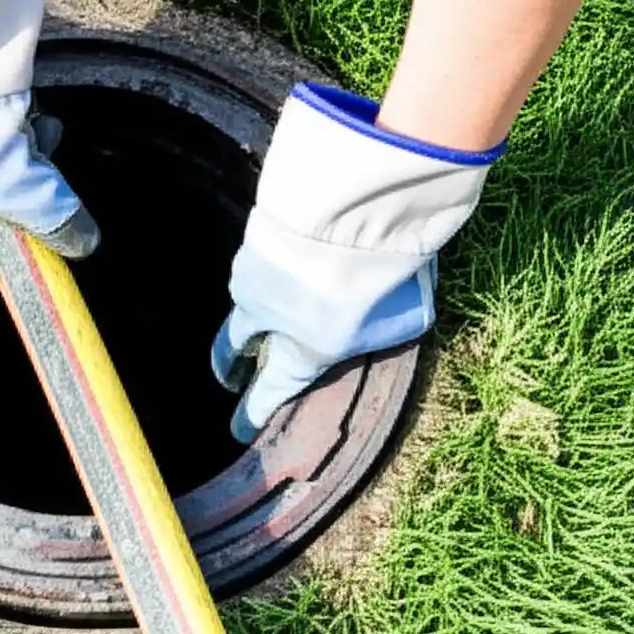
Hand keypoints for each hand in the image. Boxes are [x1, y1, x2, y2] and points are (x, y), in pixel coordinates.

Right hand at [0, 0, 99, 263]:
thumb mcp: (19, 190)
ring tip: (40, 135)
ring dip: (22, 149)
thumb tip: (84, 243)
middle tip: (45, 179)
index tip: (36, 240)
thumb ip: (53, 219)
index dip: (0, 241)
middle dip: (20, 187)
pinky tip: (30, 108)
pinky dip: (14, 117)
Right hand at [214, 82, 505, 442]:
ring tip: (255, 307)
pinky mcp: (256, 235)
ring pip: (243, 300)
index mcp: (306, 351)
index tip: (239, 428)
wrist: (348, 206)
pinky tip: (280, 254)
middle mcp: (269, 318)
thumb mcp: (405, 314)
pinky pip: (255, 260)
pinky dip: (264, 266)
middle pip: (234, 346)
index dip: (253, 411)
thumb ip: (384, 326)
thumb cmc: (383, 272)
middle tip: (228, 372)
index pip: (271, 391)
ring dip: (248, 309)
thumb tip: (377, 318)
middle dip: (229, 363)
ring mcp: (255, 274)